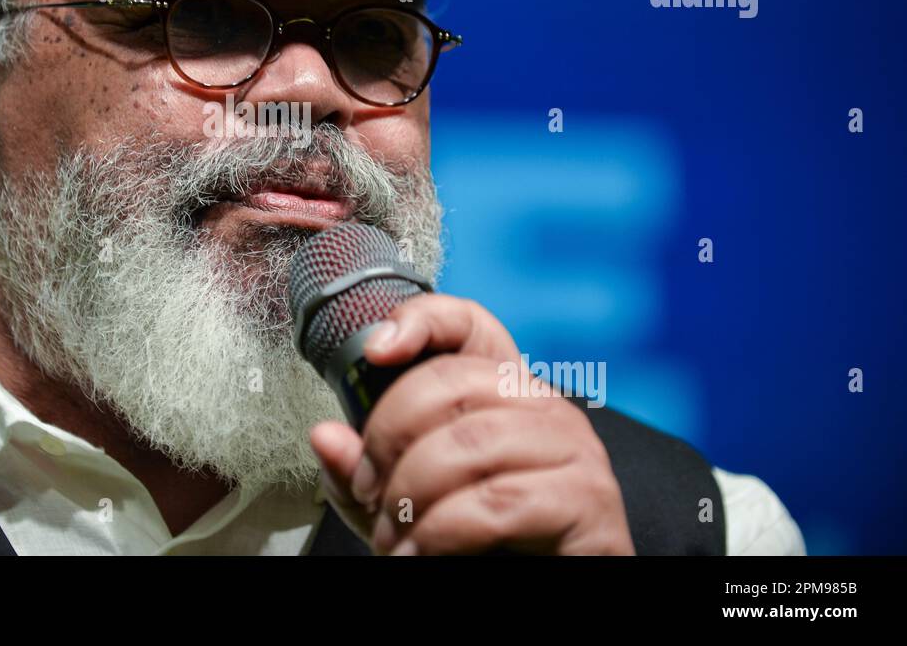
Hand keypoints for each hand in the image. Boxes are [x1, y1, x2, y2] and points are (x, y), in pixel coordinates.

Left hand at [309, 293, 634, 554]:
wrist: (547, 591)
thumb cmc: (483, 547)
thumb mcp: (406, 504)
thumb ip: (366, 470)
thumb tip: (324, 436)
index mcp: (504, 393)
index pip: (468, 324)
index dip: (421, 320)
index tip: (374, 349)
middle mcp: (544, 407)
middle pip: (453, 382)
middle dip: (390, 436)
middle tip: (368, 490)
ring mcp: (573, 449)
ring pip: (471, 444)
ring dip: (411, 495)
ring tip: (392, 537)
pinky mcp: (587, 501)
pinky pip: (498, 502)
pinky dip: (443, 532)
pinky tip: (420, 554)